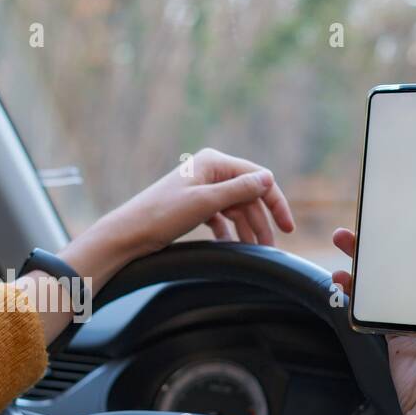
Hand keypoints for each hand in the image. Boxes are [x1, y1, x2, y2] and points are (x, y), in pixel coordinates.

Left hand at [60, 148, 294, 288]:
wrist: (128, 234)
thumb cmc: (162, 215)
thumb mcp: (204, 203)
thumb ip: (238, 190)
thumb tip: (268, 179)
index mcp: (214, 162)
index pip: (257, 178)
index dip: (275, 202)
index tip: (287, 228)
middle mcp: (209, 171)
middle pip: (248, 196)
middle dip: (260, 222)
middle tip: (269, 249)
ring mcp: (201, 188)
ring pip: (235, 209)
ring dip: (246, 230)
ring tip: (253, 252)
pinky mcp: (193, 206)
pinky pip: (220, 217)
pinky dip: (227, 232)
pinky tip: (231, 247)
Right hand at [333, 226, 415, 414]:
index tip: (413, 211)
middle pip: (408, 260)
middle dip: (387, 240)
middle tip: (368, 222)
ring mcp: (412, 312)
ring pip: (385, 277)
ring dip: (364, 260)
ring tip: (345, 242)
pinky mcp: (391, 328)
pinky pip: (370, 302)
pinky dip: (354, 289)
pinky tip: (341, 279)